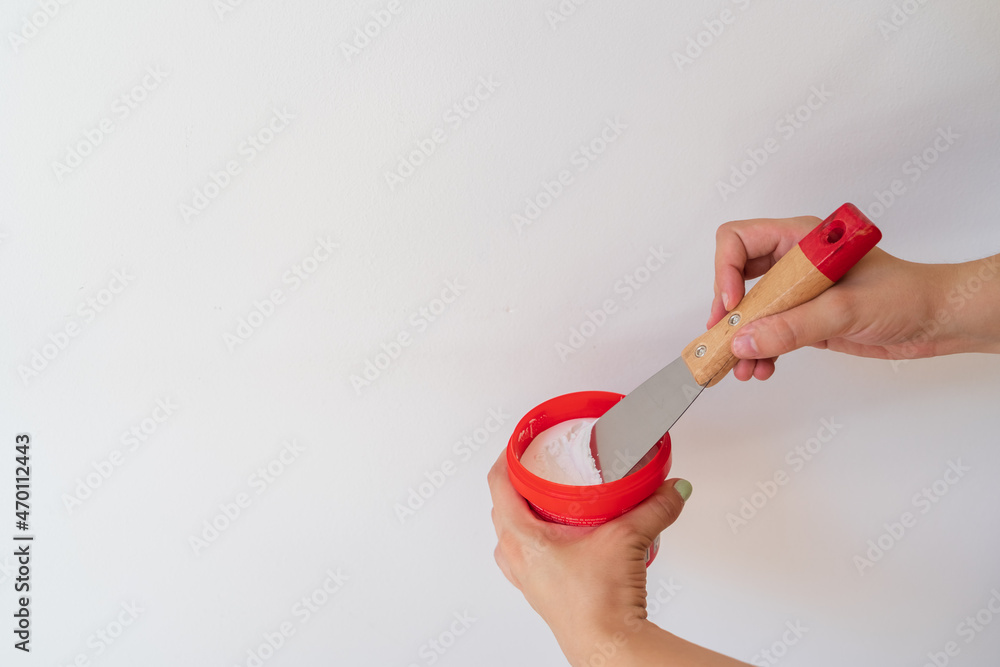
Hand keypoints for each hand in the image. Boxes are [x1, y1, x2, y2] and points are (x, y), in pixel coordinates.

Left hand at [489, 451, 746, 665]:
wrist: (609, 646)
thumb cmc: (599, 604)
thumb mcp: (628, 539)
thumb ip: (654, 508)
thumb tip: (671, 489)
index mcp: (520, 537)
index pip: (499, 482)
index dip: (508, 455)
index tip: (521, 440)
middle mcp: (515, 557)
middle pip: (503, 505)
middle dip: (520, 481)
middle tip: (541, 464)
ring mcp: (525, 576)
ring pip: (512, 532)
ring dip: (526, 511)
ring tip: (551, 497)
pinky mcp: (540, 591)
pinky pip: (527, 553)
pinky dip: (538, 537)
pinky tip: (564, 535)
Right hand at [708, 215, 998, 380]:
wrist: (937, 321)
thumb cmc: (906, 295)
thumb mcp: (845, 309)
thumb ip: (793, 326)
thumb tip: (745, 342)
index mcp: (800, 240)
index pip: (739, 240)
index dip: (726, 270)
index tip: (733, 304)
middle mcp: (793, 262)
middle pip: (736, 277)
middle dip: (726, 311)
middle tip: (722, 338)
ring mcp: (796, 291)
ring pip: (749, 310)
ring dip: (740, 339)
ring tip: (741, 366)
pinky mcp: (803, 317)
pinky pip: (767, 332)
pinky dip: (759, 351)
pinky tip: (762, 368)